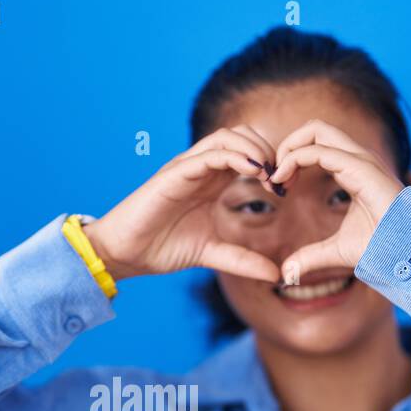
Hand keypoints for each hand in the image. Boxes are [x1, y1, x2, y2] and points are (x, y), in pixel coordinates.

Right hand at [81, 127, 283, 284]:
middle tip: (281, 179)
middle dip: (268, 151)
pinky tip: (253, 171)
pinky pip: (209, 154)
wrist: (124, 254)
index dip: (272, 164)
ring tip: (269, 173)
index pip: (248, 154)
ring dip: (255, 149)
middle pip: (242, 136)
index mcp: (211, 181)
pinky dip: (234, 156)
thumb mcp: (212, 254)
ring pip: (227, 137)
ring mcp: (187, 167)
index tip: (285, 189)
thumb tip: (276, 274)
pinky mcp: (175, 173)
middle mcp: (201, 168)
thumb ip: (242, 260)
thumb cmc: (162, 248)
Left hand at [268, 120, 405, 282]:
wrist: (405, 252)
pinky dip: (294, 159)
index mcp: (353, 170)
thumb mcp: (336, 252)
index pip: (316, 145)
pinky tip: (283, 181)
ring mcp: (360, 160)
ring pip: (316, 129)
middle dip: (287, 144)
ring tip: (276, 178)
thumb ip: (310, 256)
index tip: (277, 187)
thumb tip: (288, 271)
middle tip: (273, 176)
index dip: (291, 159)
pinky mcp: (360, 168)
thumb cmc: (381, 247)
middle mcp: (357, 159)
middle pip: (315, 128)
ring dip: (288, 148)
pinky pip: (320, 151)